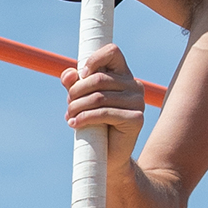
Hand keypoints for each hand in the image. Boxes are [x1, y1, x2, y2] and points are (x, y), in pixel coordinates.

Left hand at [60, 42, 146, 163]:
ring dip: (77, 107)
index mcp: (123, 75)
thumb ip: (74, 84)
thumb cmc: (94, 123)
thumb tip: (69, 73)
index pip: (112, 52)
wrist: (107, 155)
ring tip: (70, 116)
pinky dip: (85, 118)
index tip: (82, 74)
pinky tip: (74, 124)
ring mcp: (138, 102)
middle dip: (76, 91)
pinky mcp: (136, 119)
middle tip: (69, 105)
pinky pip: (104, 113)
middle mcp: (134, 85)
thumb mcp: (81, 99)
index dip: (94, 59)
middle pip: (99, 78)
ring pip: (99, 97)